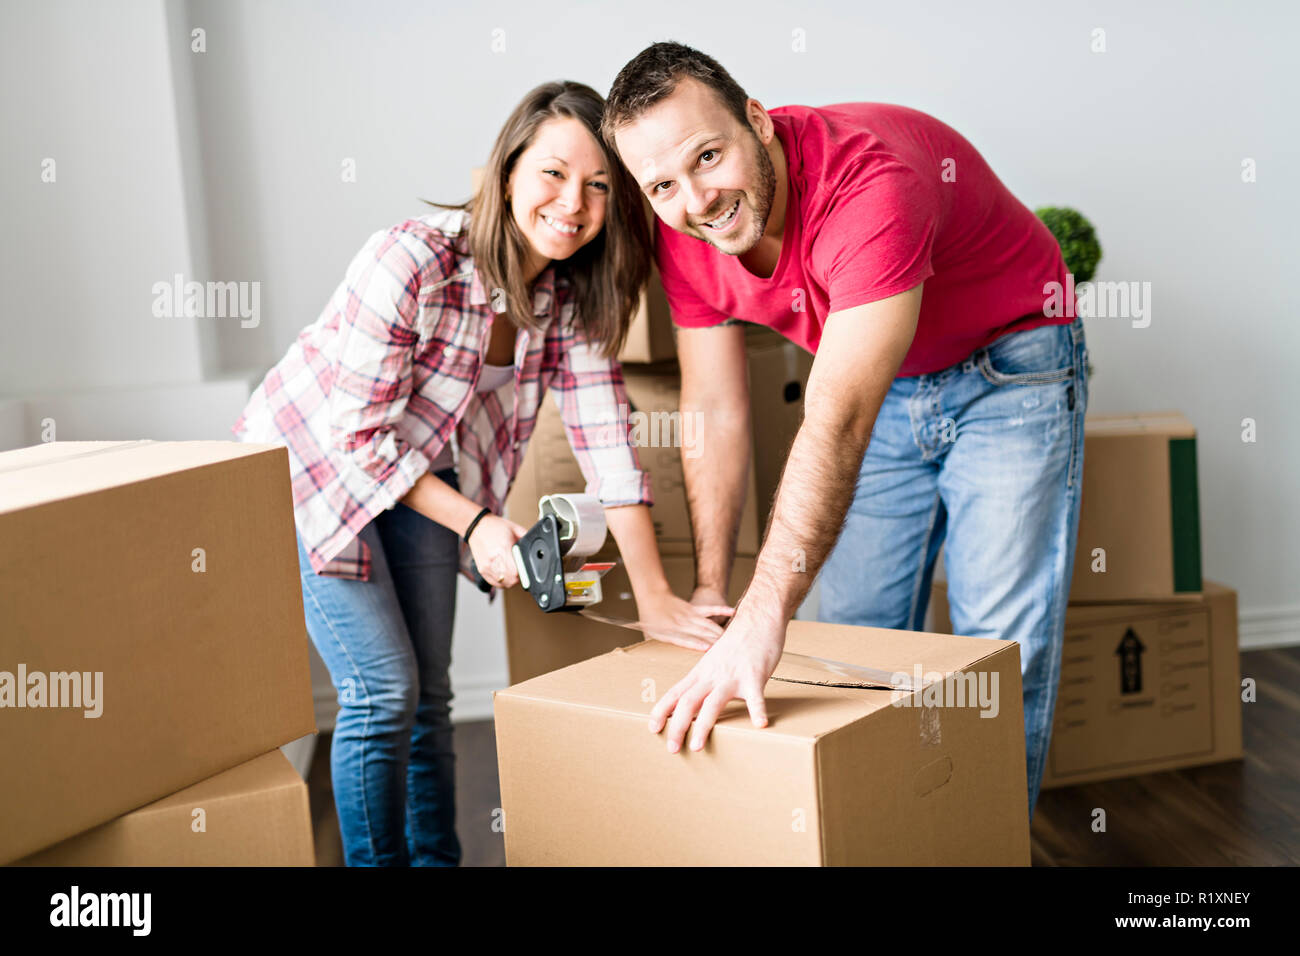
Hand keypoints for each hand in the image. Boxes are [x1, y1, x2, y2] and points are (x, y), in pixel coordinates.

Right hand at [467, 515, 527, 588]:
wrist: (477, 527)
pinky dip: (502, 582)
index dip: (524, 573)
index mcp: (503, 548)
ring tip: (512, 571)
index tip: (525, 570)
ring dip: (511, 581)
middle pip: (511, 580)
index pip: (516, 572)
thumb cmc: (495, 527)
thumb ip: (526, 538)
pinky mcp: (482, 570)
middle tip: (520, 570)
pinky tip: (504, 574)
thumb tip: (536, 547)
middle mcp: (494, 559)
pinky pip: (495, 584)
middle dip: (519, 578)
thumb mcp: (515, 529)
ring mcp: (487, 566)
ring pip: (504, 584)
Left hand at [637, 588, 734, 651]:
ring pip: (708, 624)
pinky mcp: (694, 609)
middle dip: (715, 642)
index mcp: (671, 631)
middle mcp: (683, 624)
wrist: (652, 595)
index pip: (686, 639)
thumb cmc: (650, 617)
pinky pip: (710, 610)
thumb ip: (654, 647)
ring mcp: (690, 616)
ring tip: (732, 640)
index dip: (696, 644)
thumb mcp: (648, 634)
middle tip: (727, 650)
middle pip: (701, 633)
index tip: (707, 649)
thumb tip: (654, 660)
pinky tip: (732, 612)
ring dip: (719, 632)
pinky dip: (721, 610)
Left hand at [648, 605, 785, 752]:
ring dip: (703, 725)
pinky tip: (760, 724)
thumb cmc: (738, 642)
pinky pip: (755, 696)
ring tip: (698, 746)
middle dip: (678, 726)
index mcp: (702, 672)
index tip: (653, 728)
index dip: (662, 711)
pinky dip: (757, 710)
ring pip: (713, 702)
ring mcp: (733, 675)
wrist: (757, 618)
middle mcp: (713, 675)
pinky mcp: (754, 675)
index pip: (676, 693)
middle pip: (689, 701)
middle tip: (672, 749)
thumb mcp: (715, 660)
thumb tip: (697, 700)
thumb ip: (706, 679)